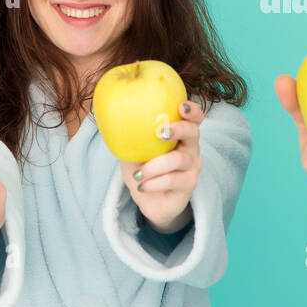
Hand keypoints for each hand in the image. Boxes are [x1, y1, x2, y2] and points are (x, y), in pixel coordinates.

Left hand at [120, 100, 202, 232]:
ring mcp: (193, 166)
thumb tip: (113, 116)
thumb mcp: (132, 150)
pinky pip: (172, 180)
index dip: (191, 110)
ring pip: (178, 159)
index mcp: (180, 135)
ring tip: (138, 174)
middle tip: (159, 133)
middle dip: (179, 129)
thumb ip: (129, 135)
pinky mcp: (189, 184)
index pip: (194, 118)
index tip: (180, 107)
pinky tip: (142, 186)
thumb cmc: (141, 169)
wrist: (147, 199)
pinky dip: (153, 183)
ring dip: (154, 166)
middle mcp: (191, 148)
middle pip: (193, 132)